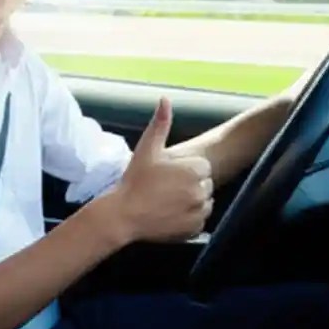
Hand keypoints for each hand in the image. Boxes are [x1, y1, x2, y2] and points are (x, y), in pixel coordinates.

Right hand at [95, 98, 213, 246]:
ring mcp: (199, 212)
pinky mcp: (194, 229)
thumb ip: (160, 124)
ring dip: (192, 201)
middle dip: (189, 185)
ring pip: (204, 202)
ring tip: (168, 201)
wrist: (123, 215)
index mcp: (194, 170)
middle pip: (204, 184)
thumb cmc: (134, 181)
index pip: (202, 167)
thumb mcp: (146, 149)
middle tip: (165, 188)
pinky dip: (189, 218)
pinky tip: (170, 214)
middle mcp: (201, 191)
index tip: (168, 175)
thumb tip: (165, 99)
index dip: (185, 170)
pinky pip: (199, 220)